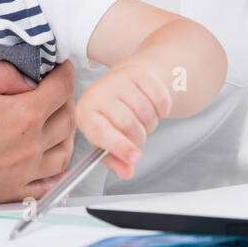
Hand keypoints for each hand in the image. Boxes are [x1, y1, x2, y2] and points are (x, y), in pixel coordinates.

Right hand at [0, 59, 78, 208]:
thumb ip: (1, 71)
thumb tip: (27, 77)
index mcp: (22, 117)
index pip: (61, 89)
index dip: (64, 72)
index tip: (60, 66)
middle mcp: (29, 147)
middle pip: (68, 118)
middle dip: (66, 97)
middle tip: (55, 87)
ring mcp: (22, 173)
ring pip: (65, 150)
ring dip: (67, 130)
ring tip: (56, 117)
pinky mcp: (11, 191)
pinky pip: (51, 182)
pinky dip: (59, 165)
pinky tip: (51, 155)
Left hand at [74, 63, 171, 179]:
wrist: (123, 83)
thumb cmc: (110, 115)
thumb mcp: (106, 139)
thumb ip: (115, 159)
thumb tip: (127, 173)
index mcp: (85, 112)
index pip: (101, 132)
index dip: (119, 146)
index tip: (135, 158)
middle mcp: (99, 93)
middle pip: (127, 124)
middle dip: (138, 138)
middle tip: (137, 136)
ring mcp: (118, 80)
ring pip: (146, 112)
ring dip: (150, 124)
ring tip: (142, 120)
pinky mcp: (138, 73)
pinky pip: (160, 99)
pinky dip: (162, 110)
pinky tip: (152, 107)